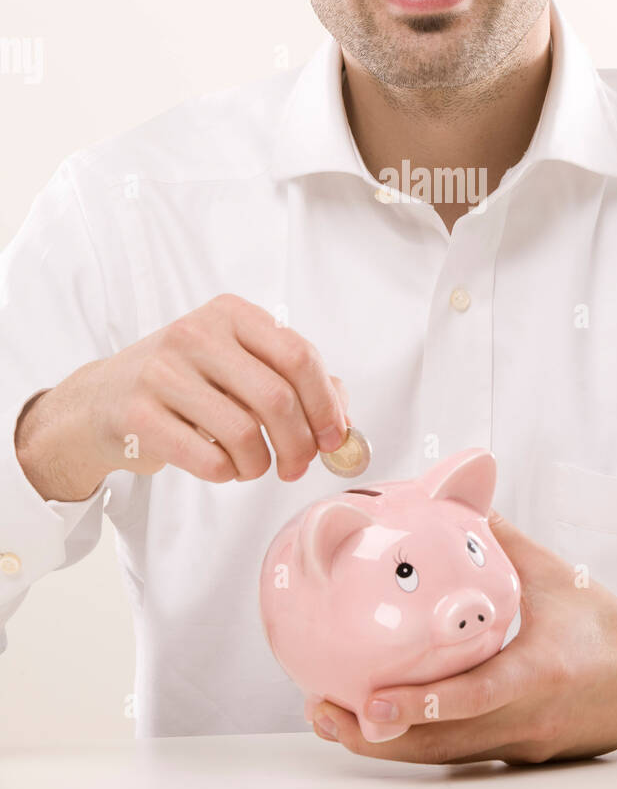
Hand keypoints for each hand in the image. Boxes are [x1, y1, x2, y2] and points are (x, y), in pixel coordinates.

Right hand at [14, 293, 349, 495]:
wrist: (102, 400)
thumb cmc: (185, 384)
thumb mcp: (237, 365)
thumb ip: (294, 383)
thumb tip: (342, 419)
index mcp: (232, 314)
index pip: (299, 356)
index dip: (325, 404)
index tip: (333, 438)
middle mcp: (197, 333)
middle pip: (277, 398)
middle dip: (299, 445)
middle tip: (297, 467)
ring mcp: (163, 371)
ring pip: (244, 434)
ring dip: (260, 464)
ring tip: (251, 465)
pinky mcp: (139, 414)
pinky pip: (209, 459)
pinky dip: (227, 474)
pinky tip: (221, 466)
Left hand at [311, 512, 616, 763]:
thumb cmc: (613, 630)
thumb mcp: (558, 575)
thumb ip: (503, 538)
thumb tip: (457, 497)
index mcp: (540, 674)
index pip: (475, 696)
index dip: (421, 703)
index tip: (371, 701)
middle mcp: (527, 720)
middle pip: (440, 743)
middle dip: (376, 733)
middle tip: (323, 708)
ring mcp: (521, 745)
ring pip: (441, 755)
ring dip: (385, 742)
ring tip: (333, 716)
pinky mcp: (518, 755)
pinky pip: (458, 752)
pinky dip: (417, 738)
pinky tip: (381, 719)